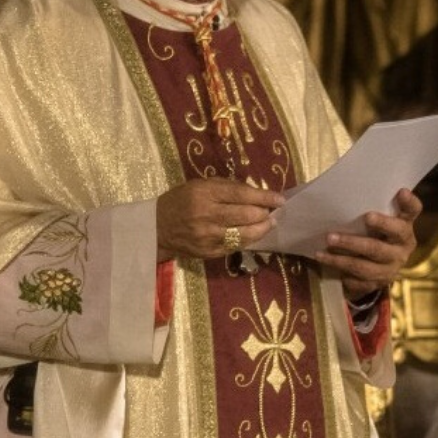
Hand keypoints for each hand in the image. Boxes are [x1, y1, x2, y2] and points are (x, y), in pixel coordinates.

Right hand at [156, 179, 283, 260]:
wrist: (156, 227)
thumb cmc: (181, 200)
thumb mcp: (200, 185)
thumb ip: (228, 187)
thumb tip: (258, 193)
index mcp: (205, 193)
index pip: (242, 194)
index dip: (265, 197)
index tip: (280, 199)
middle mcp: (207, 215)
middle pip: (247, 215)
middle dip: (265, 213)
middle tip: (273, 211)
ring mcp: (208, 236)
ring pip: (246, 234)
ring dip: (262, 228)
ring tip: (269, 223)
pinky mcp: (210, 252)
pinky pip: (237, 246)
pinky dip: (249, 239)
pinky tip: (253, 233)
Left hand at [316, 187, 421, 300]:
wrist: (383, 265)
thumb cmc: (377, 232)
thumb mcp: (381, 220)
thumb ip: (372, 208)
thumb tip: (343, 194)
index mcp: (405, 227)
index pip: (413, 211)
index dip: (408, 202)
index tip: (401, 192)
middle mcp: (402, 248)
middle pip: (378, 247)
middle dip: (353, 243)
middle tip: (331, 236)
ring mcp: (391, 268)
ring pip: (364, 267)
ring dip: (340, 260)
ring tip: (321, 253)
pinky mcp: (380, 283)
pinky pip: (359, 282)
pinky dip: (342, 275)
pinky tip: (328, 266)